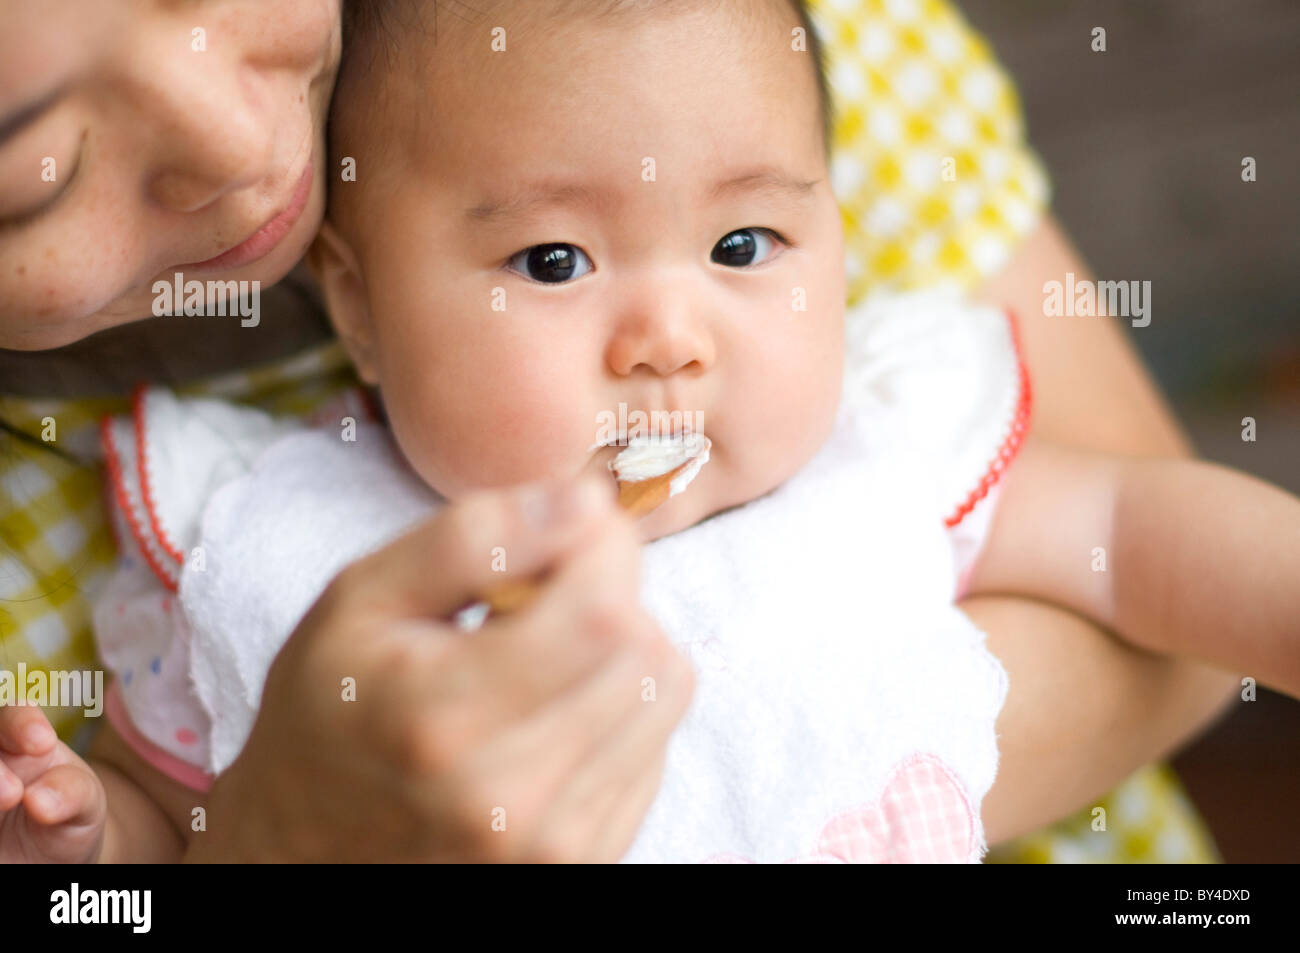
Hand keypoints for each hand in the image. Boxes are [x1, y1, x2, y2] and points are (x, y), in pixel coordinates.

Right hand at [0, 704, 106, 863]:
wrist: (47, 861)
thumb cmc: (67, 822)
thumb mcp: (86, 806)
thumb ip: (74, 793)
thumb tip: (40, 799)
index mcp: (24, 742)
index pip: (15, 716)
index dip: (22, 723)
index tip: (43, 743)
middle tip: (13, 794)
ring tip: (5, 802)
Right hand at [186, 476, 694, 861]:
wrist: (305, 851)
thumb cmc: (326, 711)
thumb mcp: (361, 599)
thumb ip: (471, 539)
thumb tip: (588, 501)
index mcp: (444, 718)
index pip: (605, 613)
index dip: (603, 550)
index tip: (562, 536)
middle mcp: (509, 798)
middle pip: (646, 653)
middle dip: (612, 596)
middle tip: (546, 596)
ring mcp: (552, 846)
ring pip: (664, 698)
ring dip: (622, 652)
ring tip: (547, 655)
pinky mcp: (582, 865)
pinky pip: (654, 749)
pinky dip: (619, 711)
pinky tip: (553, 711)